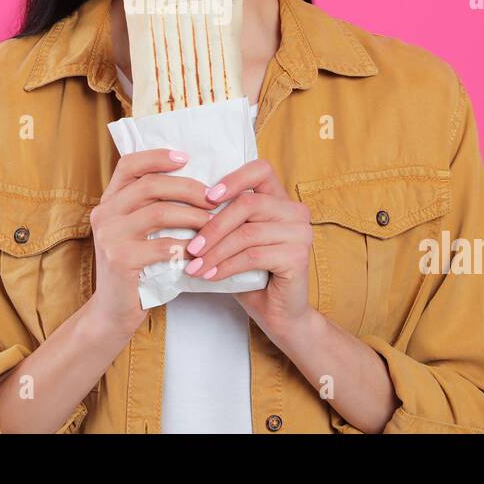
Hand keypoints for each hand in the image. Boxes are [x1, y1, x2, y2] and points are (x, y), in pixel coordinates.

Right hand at [86, 149, 219, 337]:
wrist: (112, 312)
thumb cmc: (136, 268)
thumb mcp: (137, 232)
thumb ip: (151, 207)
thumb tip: (197, 183)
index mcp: (108, 201)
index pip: (129, 164)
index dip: (157, 156)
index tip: (186, 157)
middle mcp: (104, 213)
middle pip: (150, 185)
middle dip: (188, 188)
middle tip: (213, 197)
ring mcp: (110, 236)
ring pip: (159, 212)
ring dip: (193, 216)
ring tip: (213, 222)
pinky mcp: (120, 260)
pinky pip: (163, 245)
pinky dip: (187, 246)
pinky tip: (201, 250)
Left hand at [182, 158, 312, 339]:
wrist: (279, 314)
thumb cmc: (252, 274)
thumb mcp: (234, 241)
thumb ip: (222, 221)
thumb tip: (182, 209)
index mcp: (280, 199)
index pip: (261, 169)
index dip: (233, 179)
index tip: (207, 197)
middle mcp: (295, 211)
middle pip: (248, 204)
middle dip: (213, 227)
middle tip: (191, 248)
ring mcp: (301, 233)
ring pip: (248, 233)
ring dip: (215, 251)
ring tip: (195, 266)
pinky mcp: (298, 256)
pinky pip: (253, 256)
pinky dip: (227, 266)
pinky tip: (210, 275)